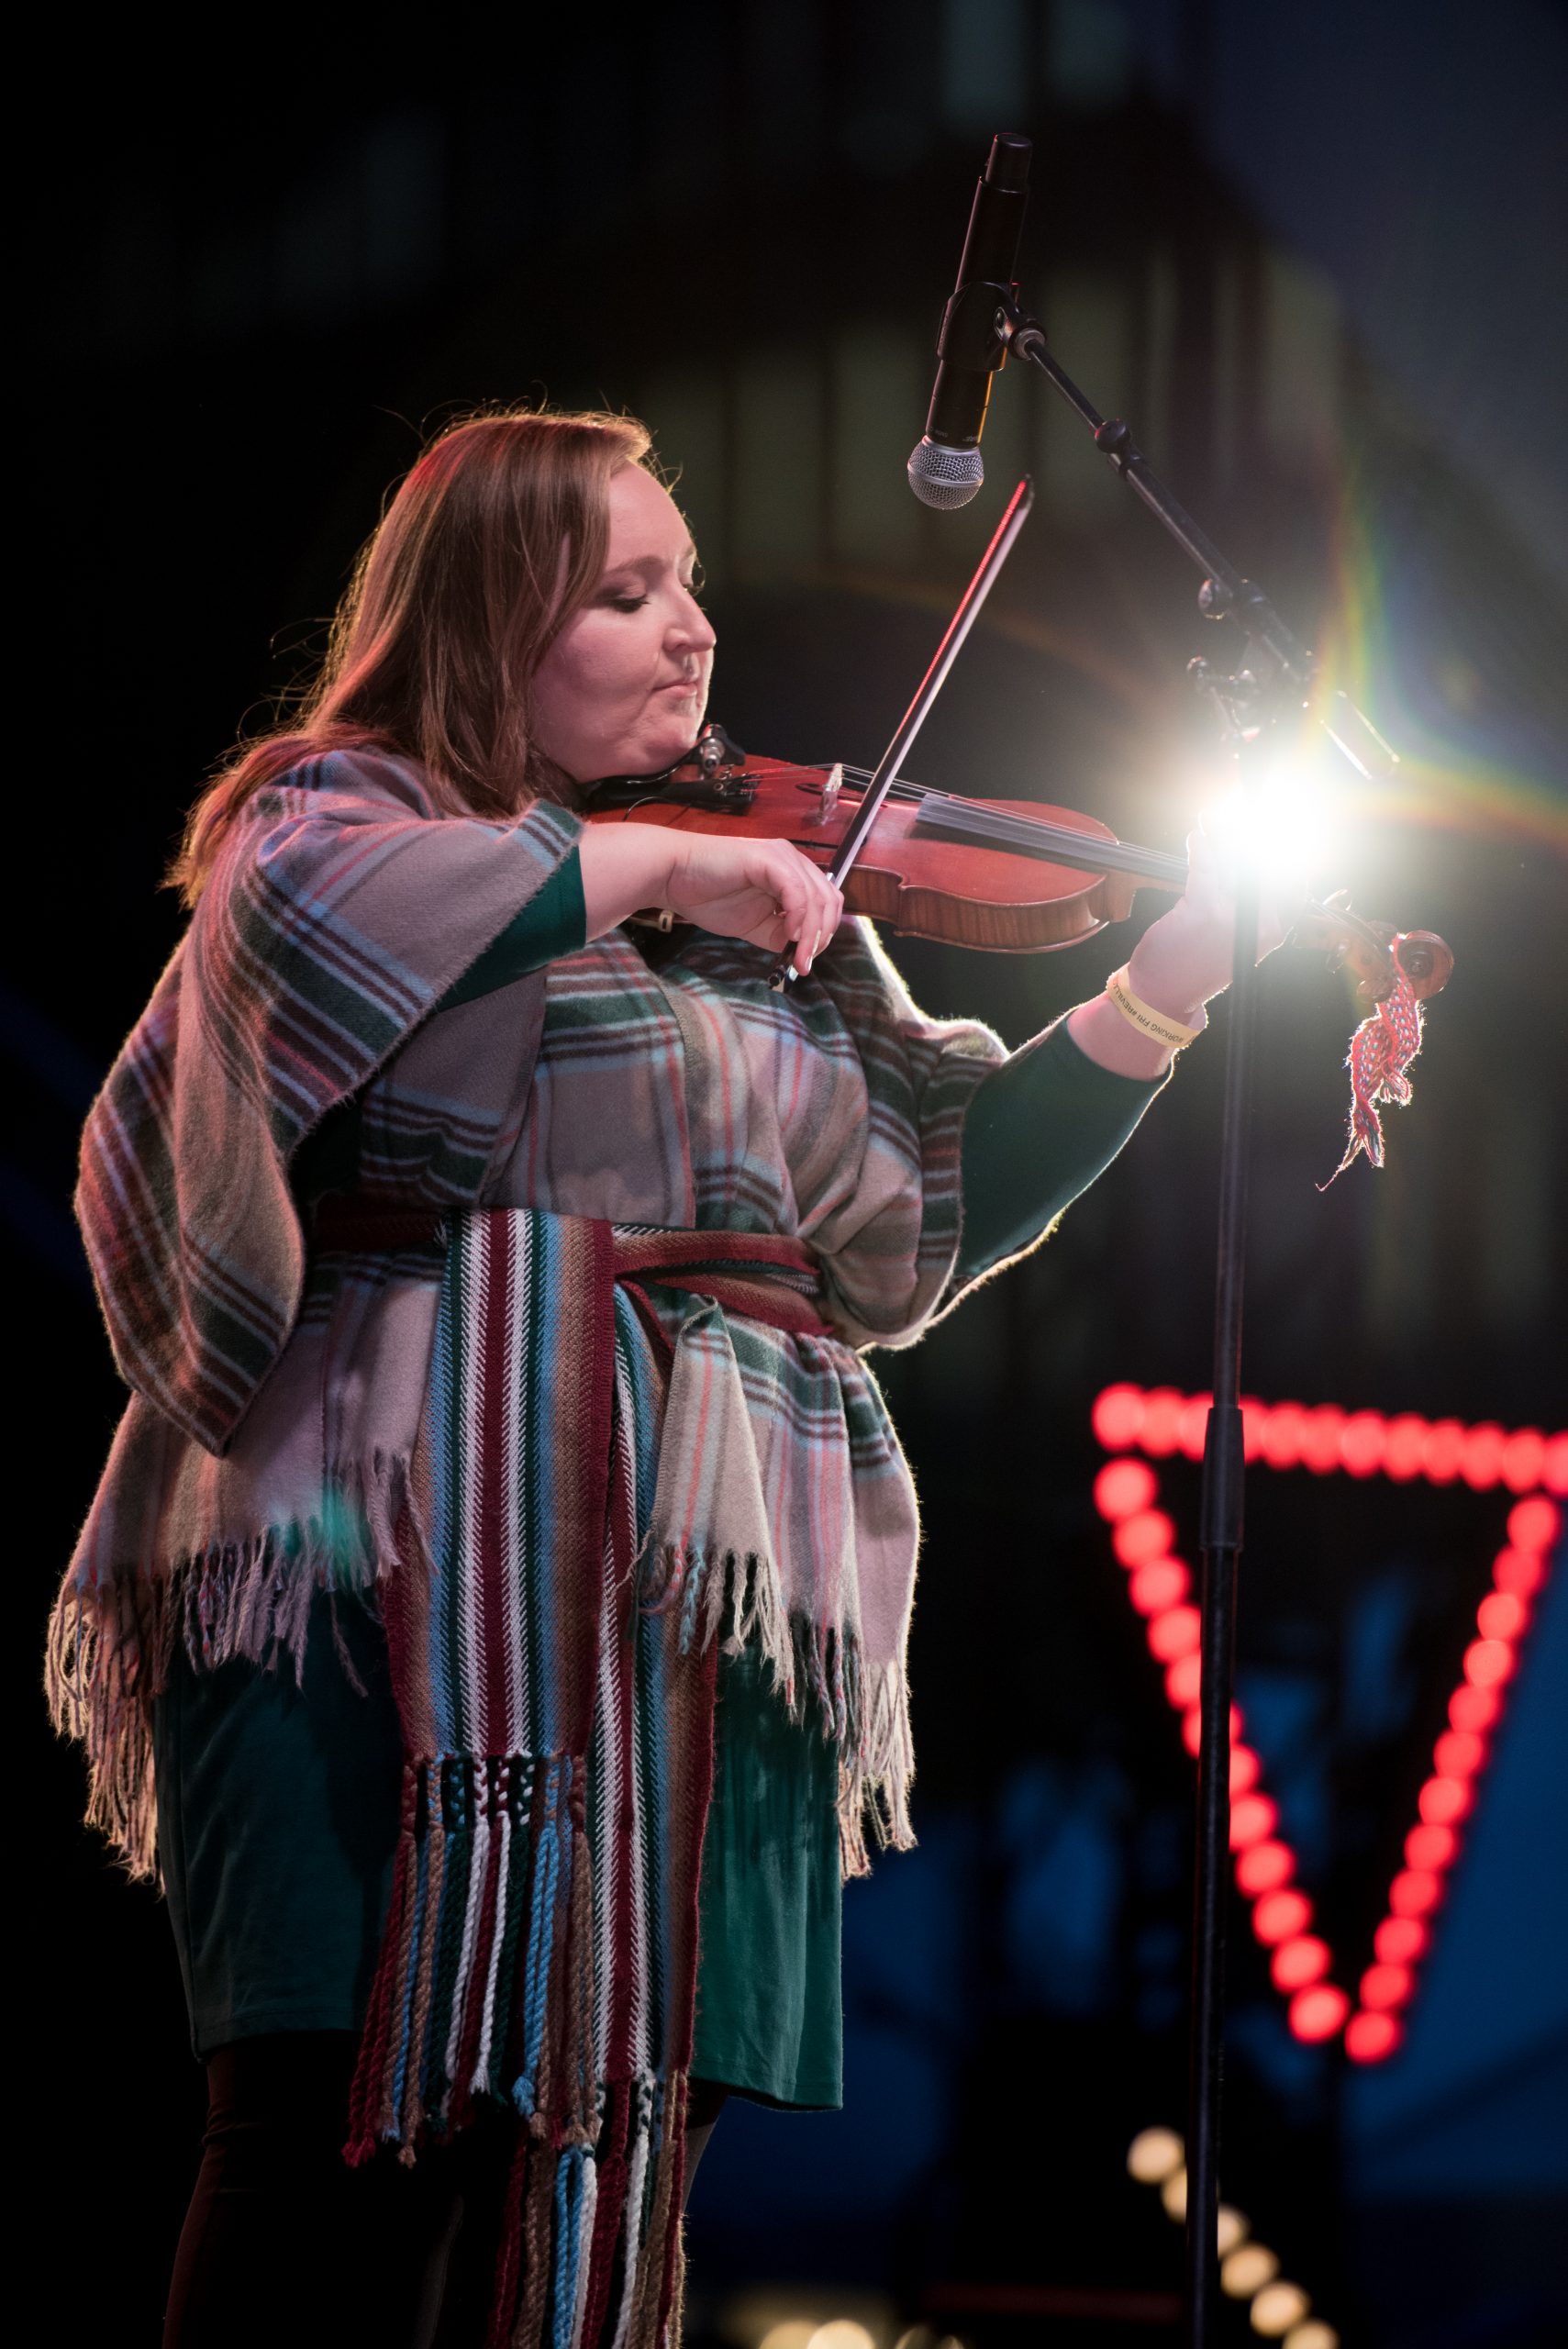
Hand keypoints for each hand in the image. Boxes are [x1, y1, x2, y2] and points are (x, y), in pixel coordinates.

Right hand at [664, 832, 845, 971]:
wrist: (673, 877)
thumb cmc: (707, 896)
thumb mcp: (753, 926)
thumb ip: (779, 935)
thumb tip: (800, 950)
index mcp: (791, 873)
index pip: (826, 902)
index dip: (823, 934)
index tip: (805, 961)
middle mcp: (792, 860)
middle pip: (829, 900)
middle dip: (821, 937)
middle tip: (803, 964)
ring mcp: (782, 857)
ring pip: (817, 898)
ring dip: (812, 934)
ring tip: (797, 957)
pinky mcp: (768, 859)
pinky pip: (797, 892)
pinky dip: (799, 917)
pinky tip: (789, 935)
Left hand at [1128, 825, 1290, 1024]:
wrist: (1165, 996)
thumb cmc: (1201, 965)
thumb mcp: (1241, 942)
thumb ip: (1255, 908)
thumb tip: (1258, 862)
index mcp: (1275, 931)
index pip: (1290, 878)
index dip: (1282, 849)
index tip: (1272, 828)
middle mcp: (1260, 923)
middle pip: (1263, 863)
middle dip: (1251, 833)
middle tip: (1241, 815)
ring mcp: (1233, 916)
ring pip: (1234, 861)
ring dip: (1223, 832)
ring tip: (1213, 818)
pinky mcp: (1204, 909)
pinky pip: (1206, 865)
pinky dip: (1200, 846)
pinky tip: (1196, 837)